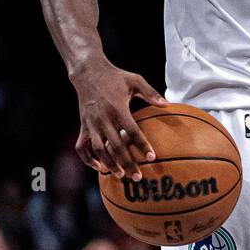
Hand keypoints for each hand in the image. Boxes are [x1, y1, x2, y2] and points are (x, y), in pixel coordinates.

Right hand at [71, 58, 167, 180]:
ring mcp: (91, 124)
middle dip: (127, 163)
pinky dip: (88, 159)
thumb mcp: (135, 80)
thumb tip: (167, 104)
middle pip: (116, 146)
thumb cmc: (115, 77)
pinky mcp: (83, 126)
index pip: (132, 131)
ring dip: (109, 164)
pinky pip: (82, 147)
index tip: (152, 157)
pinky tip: (99, 167)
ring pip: (99, 150)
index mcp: (118, 109)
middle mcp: (103, 119)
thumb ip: (151, 93)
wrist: (88, 72)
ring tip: (120, 175)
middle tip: (138, 177)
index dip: (142, 145)